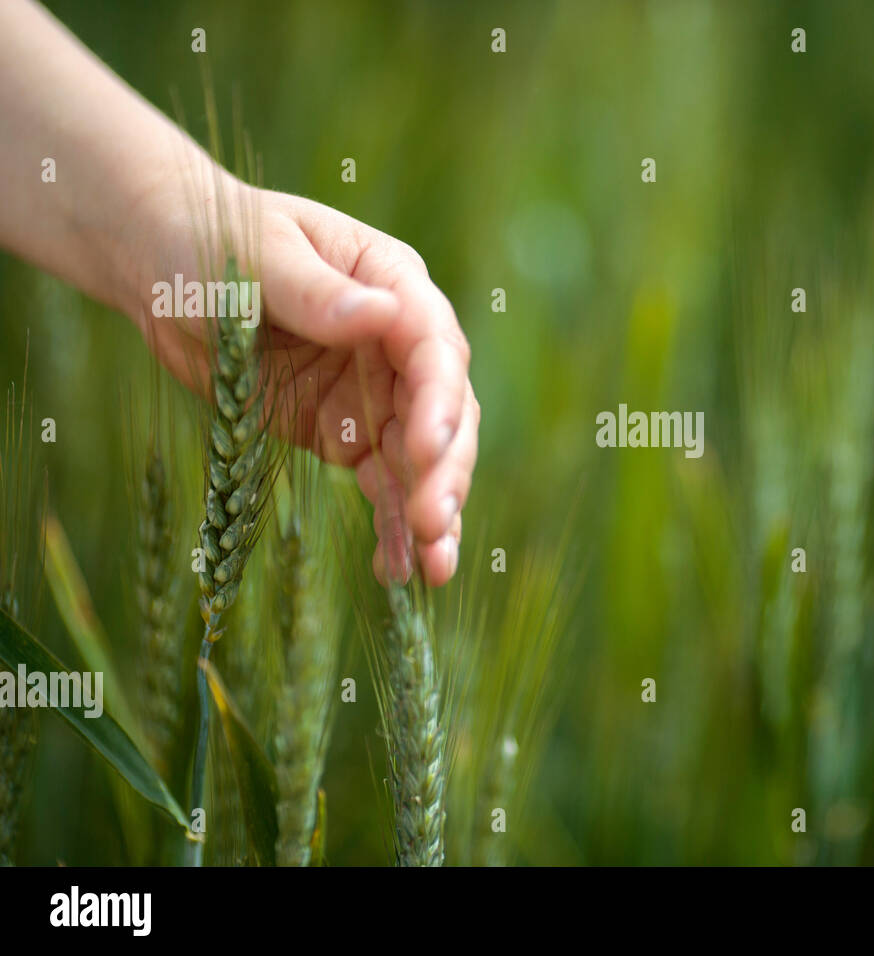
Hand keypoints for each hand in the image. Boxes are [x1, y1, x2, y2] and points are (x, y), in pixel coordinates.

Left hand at [128, 176, 477, 586]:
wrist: (162, 266)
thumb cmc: (212, 240)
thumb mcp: (257, 258)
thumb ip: (315, 292)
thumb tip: (380, 317)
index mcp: (393, 284)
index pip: (434, 347)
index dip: (439, 401)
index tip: (427, 449)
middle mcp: (399, 344)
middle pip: (443, 412)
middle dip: (444, 469)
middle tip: (433, 522)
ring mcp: (376, 392)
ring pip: (423, 459)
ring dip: (432, 511)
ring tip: (435, 567)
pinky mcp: (346, 433)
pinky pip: (382, 484)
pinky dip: (392, 526)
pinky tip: (398, 571)